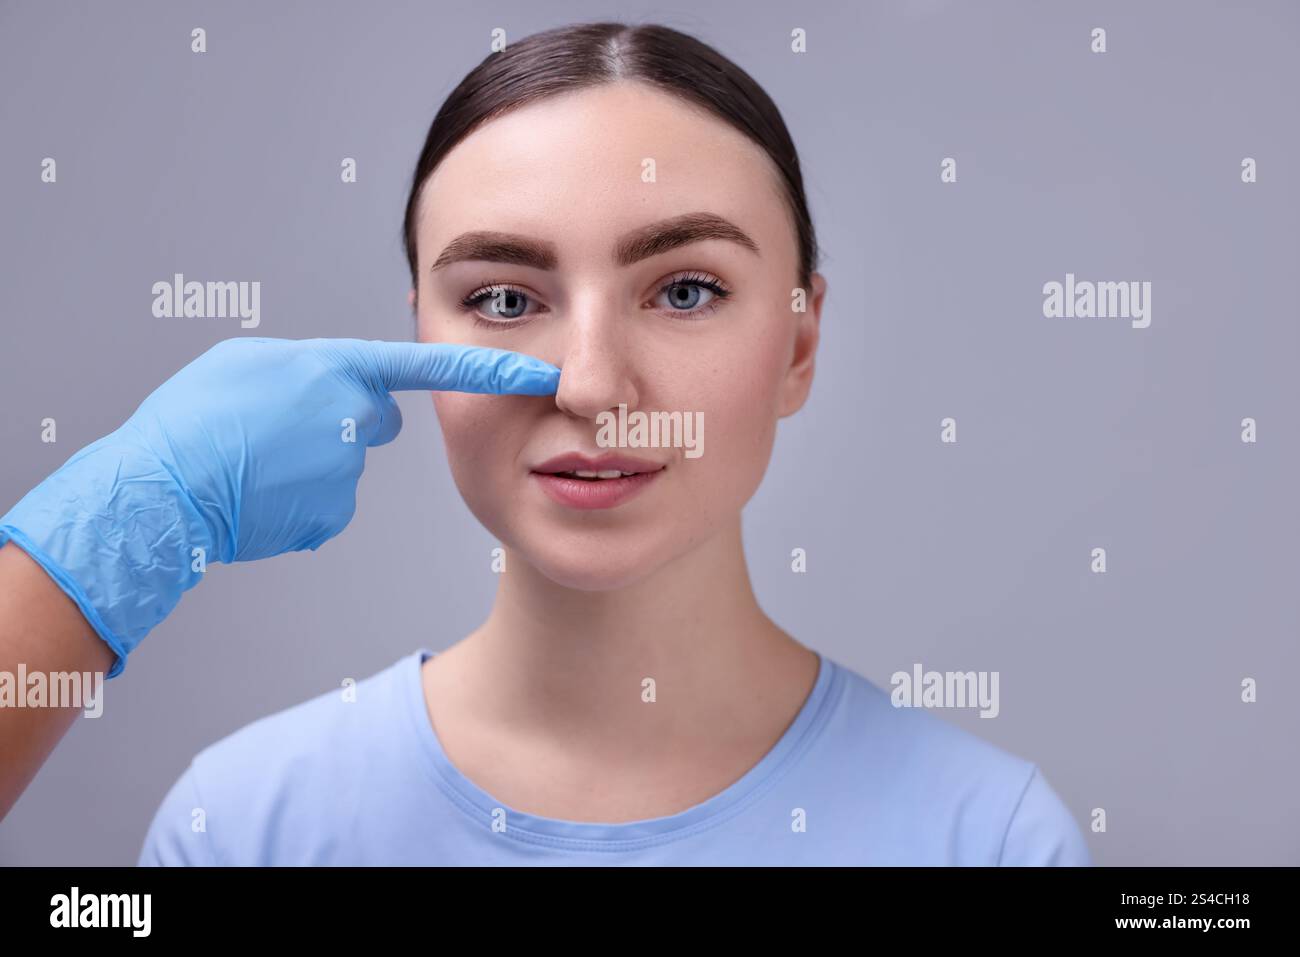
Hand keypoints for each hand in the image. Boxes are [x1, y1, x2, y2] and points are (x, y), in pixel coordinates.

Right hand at [0, 337, 559, 675]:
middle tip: (281, 431)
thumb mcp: (247, 363)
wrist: (158, 490)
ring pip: (339, 467)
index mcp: (334, 368)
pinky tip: (256, 498)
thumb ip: (311, 369)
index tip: (541, 374)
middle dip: (342, 426)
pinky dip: (295, 504)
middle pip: (371, 422)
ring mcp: (345, 472)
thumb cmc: (192, 417)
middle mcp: (352, 418)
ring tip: (250, 465)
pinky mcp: (329, 516)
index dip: (489, 371)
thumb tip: (341, 389)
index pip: (427, 368)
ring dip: (307, 467)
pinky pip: (322, 506)